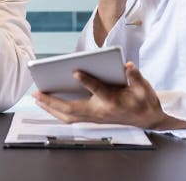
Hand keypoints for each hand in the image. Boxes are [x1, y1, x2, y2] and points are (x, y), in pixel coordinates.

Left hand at [32, 62, 185, 130]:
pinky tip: (47, 105)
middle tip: (37, 92)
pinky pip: (70, 118)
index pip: (99, 91)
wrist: (148, 119)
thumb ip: (136, 77)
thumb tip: (128, 66)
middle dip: (53, 101)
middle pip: (73, 109)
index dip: (87, 81)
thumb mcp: (145, 88)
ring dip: (51, 108)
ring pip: (68, 117)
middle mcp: (101, 113)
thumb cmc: (144, 101)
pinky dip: (57, 112)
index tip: (75, 71)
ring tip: (37, 98)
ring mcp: (95, 118)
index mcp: (114, 102)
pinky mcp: (92, 119)